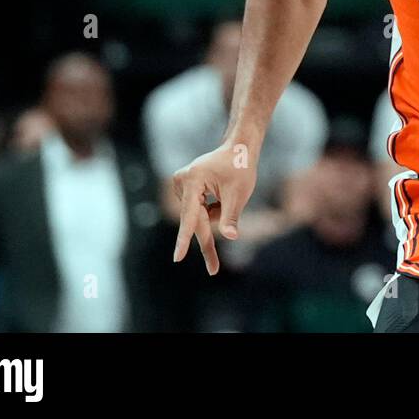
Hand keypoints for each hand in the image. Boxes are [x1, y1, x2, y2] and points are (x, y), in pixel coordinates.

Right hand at [171, 141, 257, 274]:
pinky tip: (219, 192)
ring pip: (197, 217)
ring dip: (213, 214)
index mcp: (193, 180)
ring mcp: (180, 184)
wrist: (238, 148)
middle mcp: (181, 182)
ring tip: (226, 192)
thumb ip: (231, 216)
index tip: (177, 258)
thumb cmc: (240, 167)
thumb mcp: (239, 194)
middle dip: (206, 242)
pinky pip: (197, 210)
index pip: (189, 216)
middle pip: (194, 221)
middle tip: (213, 270)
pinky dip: (210, 209)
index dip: (184, 239)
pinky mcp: (184, 187)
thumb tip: (231, 237)